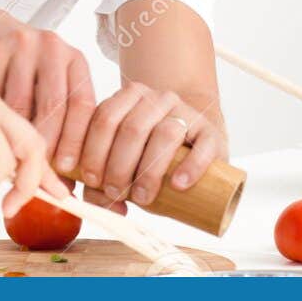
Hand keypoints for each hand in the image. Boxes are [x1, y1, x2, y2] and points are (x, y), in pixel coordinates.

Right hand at [0, 20, 95, 171]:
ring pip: (20, 106)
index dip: (76, 140)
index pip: (82, 104)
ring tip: (10, 161)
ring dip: (14, 138)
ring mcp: (20, 45)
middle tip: (35, 172)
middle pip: (54, 106)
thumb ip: (58, 115)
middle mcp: (52, 47)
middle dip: (46, 145)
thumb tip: (68, 175)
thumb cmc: (16, 67)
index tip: (67, 168)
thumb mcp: (45, 80)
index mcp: (73, 58)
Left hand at [74, 81, 227, 208]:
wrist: (193, 146)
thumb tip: (99, 201)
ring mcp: (187, 113)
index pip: (104, 117)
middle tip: (115, 192)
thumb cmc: (149, 158)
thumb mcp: (122, 163)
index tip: (89, 180)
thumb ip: (101, 183)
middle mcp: (157, 100)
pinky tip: (178, 185)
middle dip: (118, 164)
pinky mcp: (211, 133)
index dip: (93, 150)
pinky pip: (203, 145)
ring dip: (149, 170)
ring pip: (166, 133)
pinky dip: (190, 166)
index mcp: (128, 99)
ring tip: (142, 197)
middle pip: (132, 127)